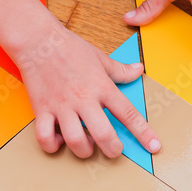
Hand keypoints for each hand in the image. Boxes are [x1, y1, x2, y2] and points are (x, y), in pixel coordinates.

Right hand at [16, 21, 160, 157]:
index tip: (154, 147)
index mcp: (102, 87)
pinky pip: (45, 137)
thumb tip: (138, 70)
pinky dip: (52, 145)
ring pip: (75, 141)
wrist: (37, 40)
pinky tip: (59, 140)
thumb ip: (120, 70)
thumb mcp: (100, 57)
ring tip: (86, 145)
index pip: (128, 114)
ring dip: (84, 151)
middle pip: (103, 135)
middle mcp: (84, 99)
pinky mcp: (41, 110)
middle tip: (114, 151)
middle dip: (113, 150)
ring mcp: (62, 106)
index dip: (143, 134)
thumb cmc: (68, 47)